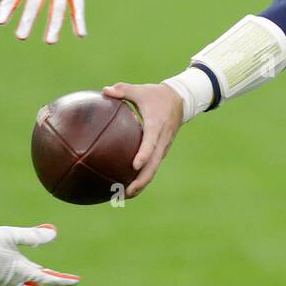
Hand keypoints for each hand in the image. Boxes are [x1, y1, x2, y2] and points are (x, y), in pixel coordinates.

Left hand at [103, 82, 182, 198]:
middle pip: (153, 165)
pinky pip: (152, 167)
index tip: (134, 165)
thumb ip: (123, 90)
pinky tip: (127, 184)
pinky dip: (142, 177)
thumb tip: (104, 90)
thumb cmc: (157, 95)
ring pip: (153, 170)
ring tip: (124, 196)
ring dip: (141, 184)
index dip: (144, 154)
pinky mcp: (160, 151)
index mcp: (156, 126)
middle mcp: (161, 141)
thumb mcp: (141, 90)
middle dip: (141, 181)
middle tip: (126, 192)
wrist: (181, 100)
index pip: (151, 143)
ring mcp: (162, 148)